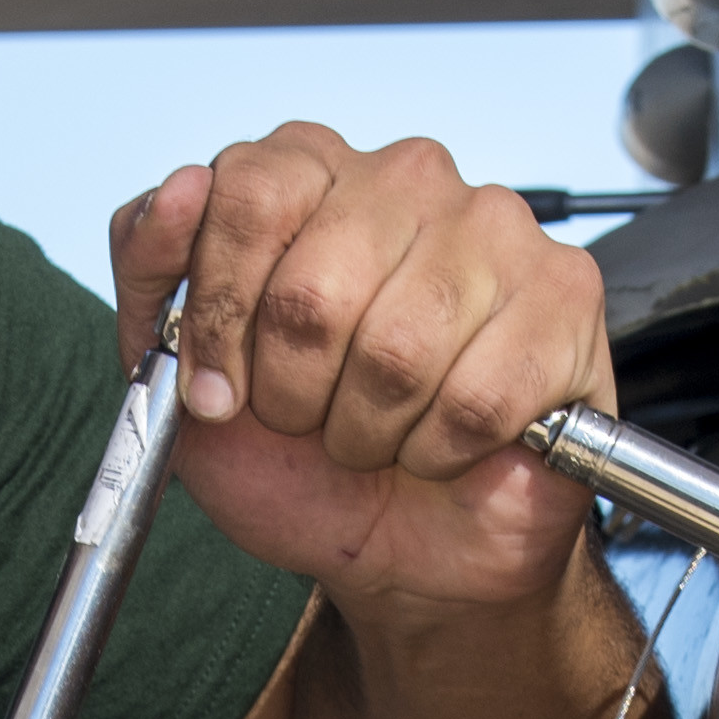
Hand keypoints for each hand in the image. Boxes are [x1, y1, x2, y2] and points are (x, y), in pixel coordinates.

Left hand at [114, 129, 614, 620]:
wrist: (407, 548)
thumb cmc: (305, 458)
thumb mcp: (185, 375)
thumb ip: (153, 271)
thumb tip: (175, 190)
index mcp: (311, 170)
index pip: (248, 192)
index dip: (220, 314)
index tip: (217, 389)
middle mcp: (404, 178)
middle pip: (311, 289)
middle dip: (293, 393)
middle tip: (310, 422)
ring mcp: (493, 228)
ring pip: (397, 349)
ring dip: (368, 430)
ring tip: (378, 434)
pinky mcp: (564, 296)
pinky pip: (476, 397)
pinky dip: (440, 451)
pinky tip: (443, 445)